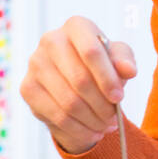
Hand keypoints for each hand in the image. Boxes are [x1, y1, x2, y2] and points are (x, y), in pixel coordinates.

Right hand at [20, 16, 137, 154]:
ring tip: (107, 126)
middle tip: (115, 118)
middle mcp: (50, 40)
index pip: (91, 51)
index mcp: (76, 27)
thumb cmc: (101, 65)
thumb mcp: (118, 59)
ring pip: (69, 102)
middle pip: (80, 80)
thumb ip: (125, 61)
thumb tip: (128, 70)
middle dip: (102, 105)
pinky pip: (57, 116)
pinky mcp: (28, 88)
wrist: (75, 79)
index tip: (119, 98)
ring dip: (93, 120)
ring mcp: (35, 64)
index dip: (107, 78)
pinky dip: (80, 129)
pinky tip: (93, 132)